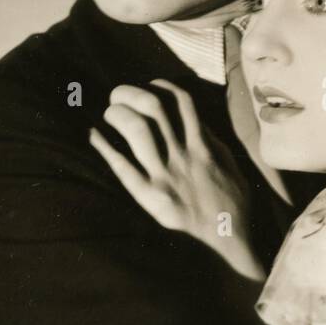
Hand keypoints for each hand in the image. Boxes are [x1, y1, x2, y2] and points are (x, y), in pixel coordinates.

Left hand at [89, 79, 264, 280]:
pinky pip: (123, 168)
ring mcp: (166, 176)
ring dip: (118, 115)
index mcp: (203, 146)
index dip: (161, 86)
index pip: (182, 102)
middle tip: (118, 96)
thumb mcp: (228, 163)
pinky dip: (105, 148)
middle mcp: (183, 156)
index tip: (149, 86)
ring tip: (109, 113)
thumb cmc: (232, 202)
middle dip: (131, 95)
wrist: (229, 238)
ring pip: (138, 131)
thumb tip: (193, 121)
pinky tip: (93, 136)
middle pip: (154, 109)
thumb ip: (210, 141)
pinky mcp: (151, 198)